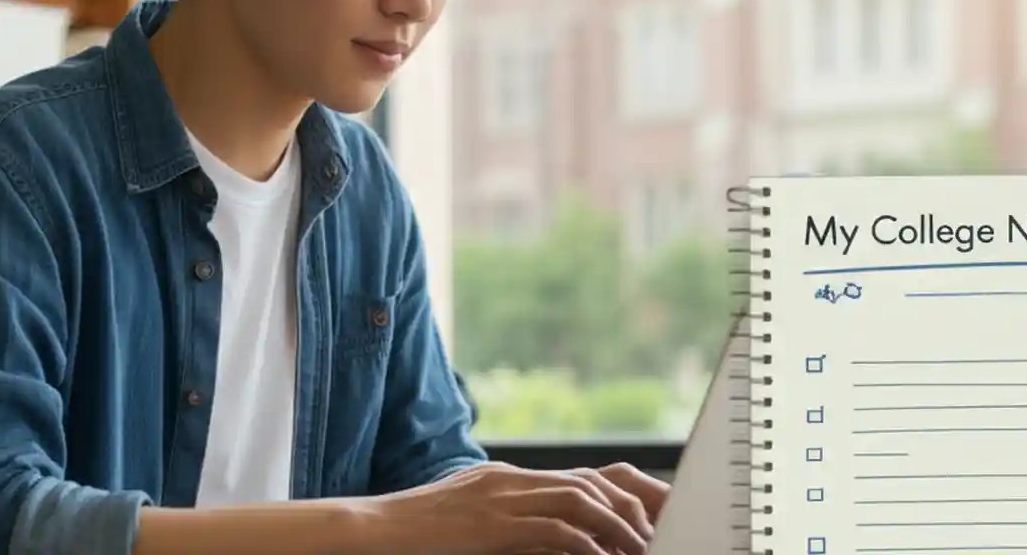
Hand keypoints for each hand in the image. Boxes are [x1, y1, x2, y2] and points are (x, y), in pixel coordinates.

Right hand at [361, 461, 670, 554]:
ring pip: (579, 502)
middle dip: (628, 508)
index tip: (643, 521)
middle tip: (656, 533)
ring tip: (639, 547)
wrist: (370, 530)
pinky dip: (583, 544)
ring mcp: (501, 499)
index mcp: (508, 479)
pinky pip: (551, 530)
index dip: (616, 498)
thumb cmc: (414, 533)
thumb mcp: (467, 517)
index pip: (578, 479)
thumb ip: (504, 518)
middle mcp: (511, 481)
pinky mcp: (492, 525)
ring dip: (615, 526)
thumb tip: (542, 535)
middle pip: (589, 484)